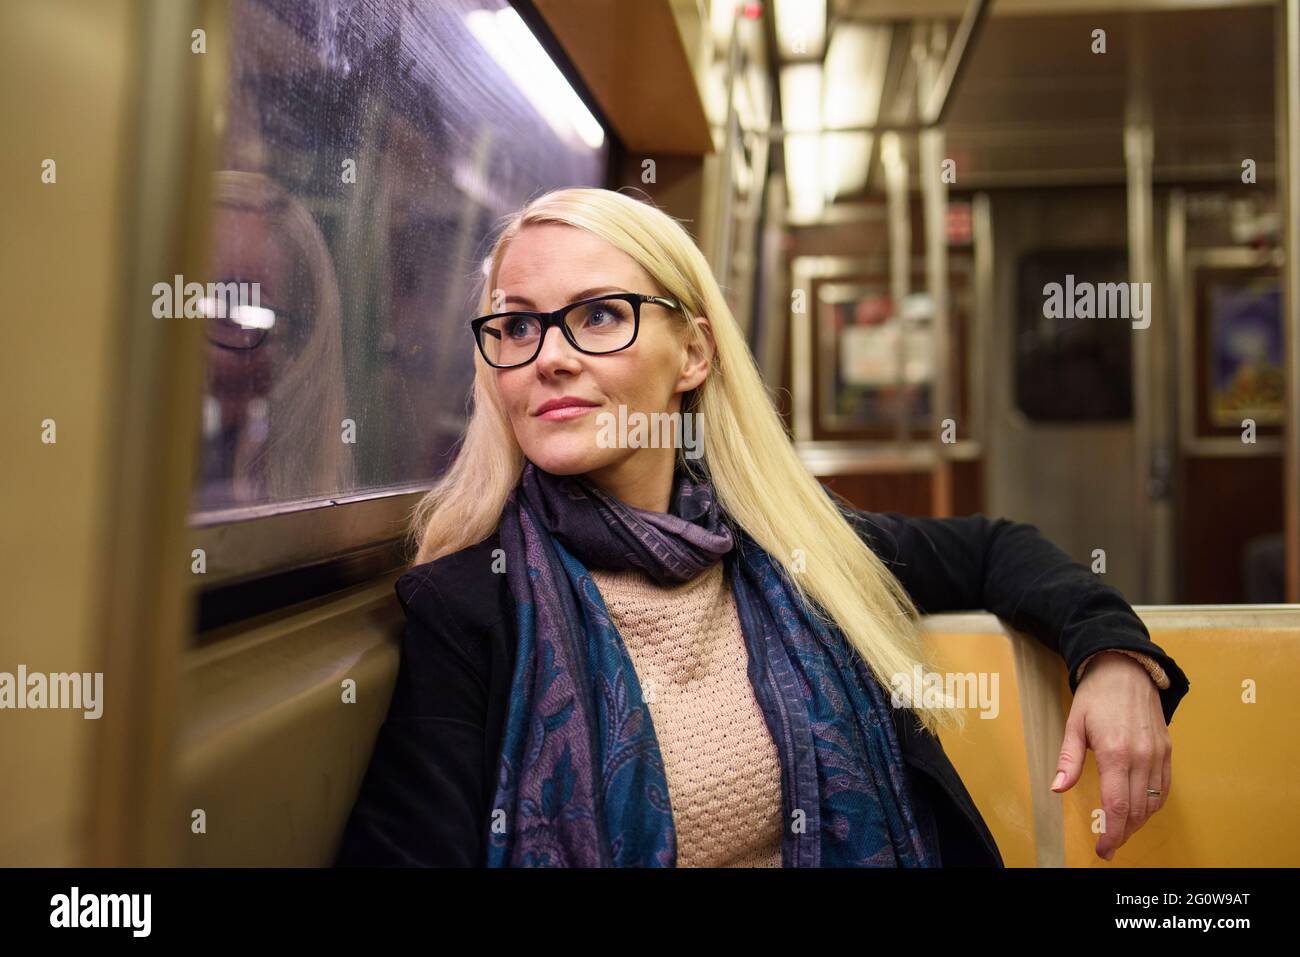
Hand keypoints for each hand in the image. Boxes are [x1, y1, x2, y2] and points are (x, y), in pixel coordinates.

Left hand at [1051, 650, 1171, 860]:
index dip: (1112, 833)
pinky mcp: (1167, 751)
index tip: (1103, 849)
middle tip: (1108, 844)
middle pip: (1137, 810)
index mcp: (1115, 752)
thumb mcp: (1074, 724)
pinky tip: (1140, 809)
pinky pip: (1164, 788)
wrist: (1127, 670)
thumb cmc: (1096, 696)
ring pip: (1153, 803)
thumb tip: (1057, 788)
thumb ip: (1069, 759)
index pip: (1117, 806)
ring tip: (1121, 829)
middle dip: (1123, 833)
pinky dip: (1153, 804)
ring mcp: (1158, 754)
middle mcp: (1141, 756)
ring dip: (1138, 822)